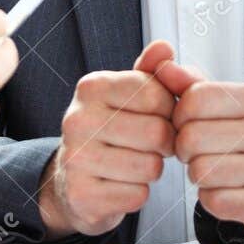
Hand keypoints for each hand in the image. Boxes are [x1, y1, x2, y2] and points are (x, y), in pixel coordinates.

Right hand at [37, 40, 178, 235]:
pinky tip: (121, 184)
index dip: (170, 109)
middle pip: (157, 132)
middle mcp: (77, 119)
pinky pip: (137, 195)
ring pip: (150, 167)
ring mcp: (75, 158)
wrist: (72, 179)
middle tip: (152, 145)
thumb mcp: (129, 95)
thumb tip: (164, 48)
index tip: (161, 116)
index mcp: (91, 87)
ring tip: (135, 162)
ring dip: (152, 169)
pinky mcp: (81, 195)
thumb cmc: (110, 131)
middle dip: (165, 142)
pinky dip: (138, 192)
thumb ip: (152, 72)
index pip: (156, 93)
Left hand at [160, 65, 243, 235]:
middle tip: (203, 152)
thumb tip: (161, 62)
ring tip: (217, 170)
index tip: (192, 124)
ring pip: (200, 171)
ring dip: (199, 175)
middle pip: (191, 136)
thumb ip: (189, 83)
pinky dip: (213, 199)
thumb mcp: (222, 105)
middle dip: (186, 148)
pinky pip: (214, 201)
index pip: (193, 98)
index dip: (180, 115)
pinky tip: (228, 191)